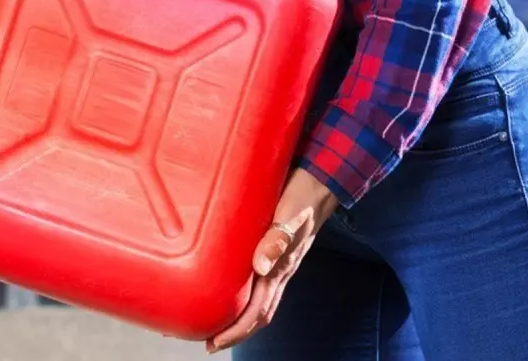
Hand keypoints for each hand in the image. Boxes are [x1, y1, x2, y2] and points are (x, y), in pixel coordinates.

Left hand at [206, 167, 338, 353]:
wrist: (319, 183)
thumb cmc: (303, 197)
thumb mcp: (291, 215)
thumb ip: (277, 239)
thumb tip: (260, 266)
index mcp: (281, 268)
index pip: (258, 311)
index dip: (236, 331)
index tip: (214, 343)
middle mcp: (279, 271)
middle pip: (257, 313)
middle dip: (233, 332)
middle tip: (207, 342)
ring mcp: (278, 264)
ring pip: (258, 301)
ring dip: (237, 317)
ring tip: (212, 323)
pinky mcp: (273, 252)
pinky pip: (257, 283)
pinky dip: (241, 295)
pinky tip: (226, 289)